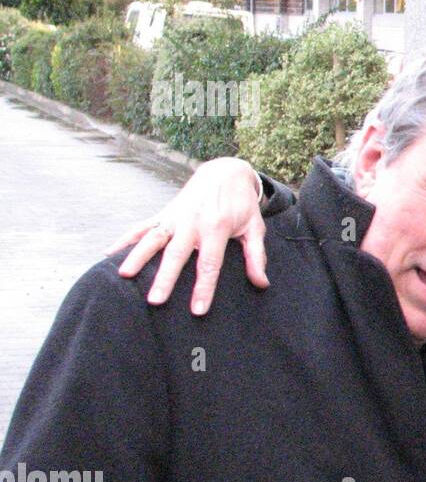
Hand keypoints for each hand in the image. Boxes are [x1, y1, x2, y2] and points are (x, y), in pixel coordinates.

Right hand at [107, 157, 267, 314]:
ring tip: (123, 276)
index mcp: (217, 227)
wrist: (225, 171)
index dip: (203, 288)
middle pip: (176, 254)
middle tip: (155, 301)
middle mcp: (192, 222)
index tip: (197, 310)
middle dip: (165, 278)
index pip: (209, 263)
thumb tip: (262, 284)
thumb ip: (256, 256)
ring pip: (153, 239)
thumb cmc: (241, 204)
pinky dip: (125, 239)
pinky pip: (141, 227)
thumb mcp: (255, 227)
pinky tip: (109, 254)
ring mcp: (174, 216)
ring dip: (137, 257)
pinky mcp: (163, 213)